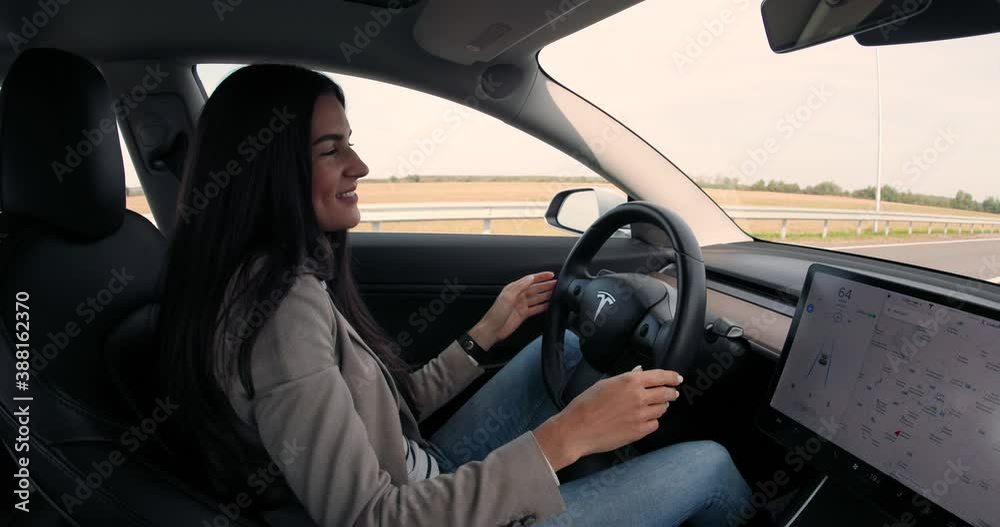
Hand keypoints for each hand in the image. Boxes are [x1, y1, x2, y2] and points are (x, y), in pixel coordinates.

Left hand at [469, 271, 555, 349]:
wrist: (492, 329)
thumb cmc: (496, 313)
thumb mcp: (508, 296)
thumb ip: (520, 286)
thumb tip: (531, 278)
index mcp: (514, 288)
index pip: (530, 279)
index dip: (540, 276)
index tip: (550, 275)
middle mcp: (519, 296)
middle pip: (536, 288)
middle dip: (547, 285)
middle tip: (557, 283)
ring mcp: (522, 305)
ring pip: (538, 297)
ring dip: (547, 294)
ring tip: (557, 292)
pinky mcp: (524, 314)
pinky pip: (536, 308)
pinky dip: (544, 306)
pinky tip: (550, 304)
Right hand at [533, 368, 682, 470]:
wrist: (578, 428)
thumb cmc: (586, 404)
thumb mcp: (605, 384)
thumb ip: (627, 377)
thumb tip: (640, 371)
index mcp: (630, 381)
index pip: (660, 376)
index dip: (672, 377)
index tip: (678, 378)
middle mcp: (639, 397)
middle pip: (666, 393)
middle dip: (671, 393)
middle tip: (672, 393)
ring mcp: (641, 415)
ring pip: (662, 409)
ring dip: (661, 407)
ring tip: (655, 407)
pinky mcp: (639, 431)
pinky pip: (654, 424)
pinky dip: (652, 421)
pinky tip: (644, 420)